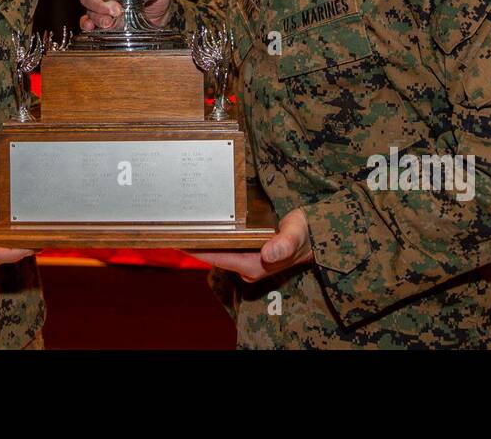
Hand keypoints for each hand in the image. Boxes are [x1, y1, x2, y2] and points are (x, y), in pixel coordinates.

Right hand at [78, 0, 171, 30]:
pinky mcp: (102, 24)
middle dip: (98, 4)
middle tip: (115, 11)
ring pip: (88, 10)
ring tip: (109, 23)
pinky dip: (86, 24)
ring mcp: (102, 10)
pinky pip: (87, 23)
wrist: (161, 19)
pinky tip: (91, 27)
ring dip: (96, 17)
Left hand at [185, 208, 313, 281]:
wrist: (316, 237)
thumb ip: (284, 243)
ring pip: (219, 250)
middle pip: (214, 255)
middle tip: (174, 224)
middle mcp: (248, 267)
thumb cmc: (306, 233)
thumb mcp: (297, 233)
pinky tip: (205, 224)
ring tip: (183, 222)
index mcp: (254, 265)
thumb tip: (268, 254)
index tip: (175, 238)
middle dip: (196, 241)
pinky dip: (215, 236)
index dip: (195, 249)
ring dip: (204, 238)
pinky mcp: (249, 254)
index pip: (216, 257)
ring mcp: (247, 262)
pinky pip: (226, 246)